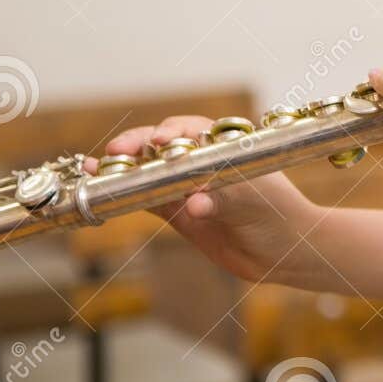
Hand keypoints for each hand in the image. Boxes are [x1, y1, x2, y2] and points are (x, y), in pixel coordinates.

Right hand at [97, 115, 324, 283]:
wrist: (287, 251)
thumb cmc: (279, 215)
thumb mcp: (254, 202)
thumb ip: (223, 199)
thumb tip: (195, 204)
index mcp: (225, 146)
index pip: (192, 130)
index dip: (172, 132)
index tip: (159, 141)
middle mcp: (203, 162)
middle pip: (162, 146)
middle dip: (137, 145)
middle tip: (116, 153)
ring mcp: (188, 186)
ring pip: (149, 170)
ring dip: (122, 167)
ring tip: (95, 168)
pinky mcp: (179, 211)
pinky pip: (147, 198)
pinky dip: (125, 193)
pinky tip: (102, 189)